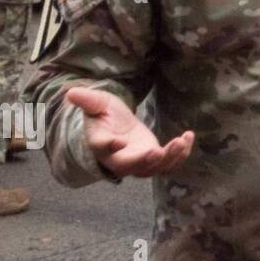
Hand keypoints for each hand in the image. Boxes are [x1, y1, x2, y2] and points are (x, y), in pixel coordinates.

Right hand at [66, 87, 193, 177]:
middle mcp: (118, 158)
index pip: (103, 147)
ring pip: (152, 168)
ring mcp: (137, 162)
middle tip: (157, 152)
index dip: (109, 146)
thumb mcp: (97, 104)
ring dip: (169, 158)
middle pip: (130, 166)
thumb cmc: (104, 115)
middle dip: (143, 161)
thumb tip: (71, 92)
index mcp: (100, 143)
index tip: (117, 141)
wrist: (116, 127)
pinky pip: (168, 164)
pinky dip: (180, 155)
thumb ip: (87, 100)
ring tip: (181, 141)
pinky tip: (188, 137)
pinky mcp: (153, 160)